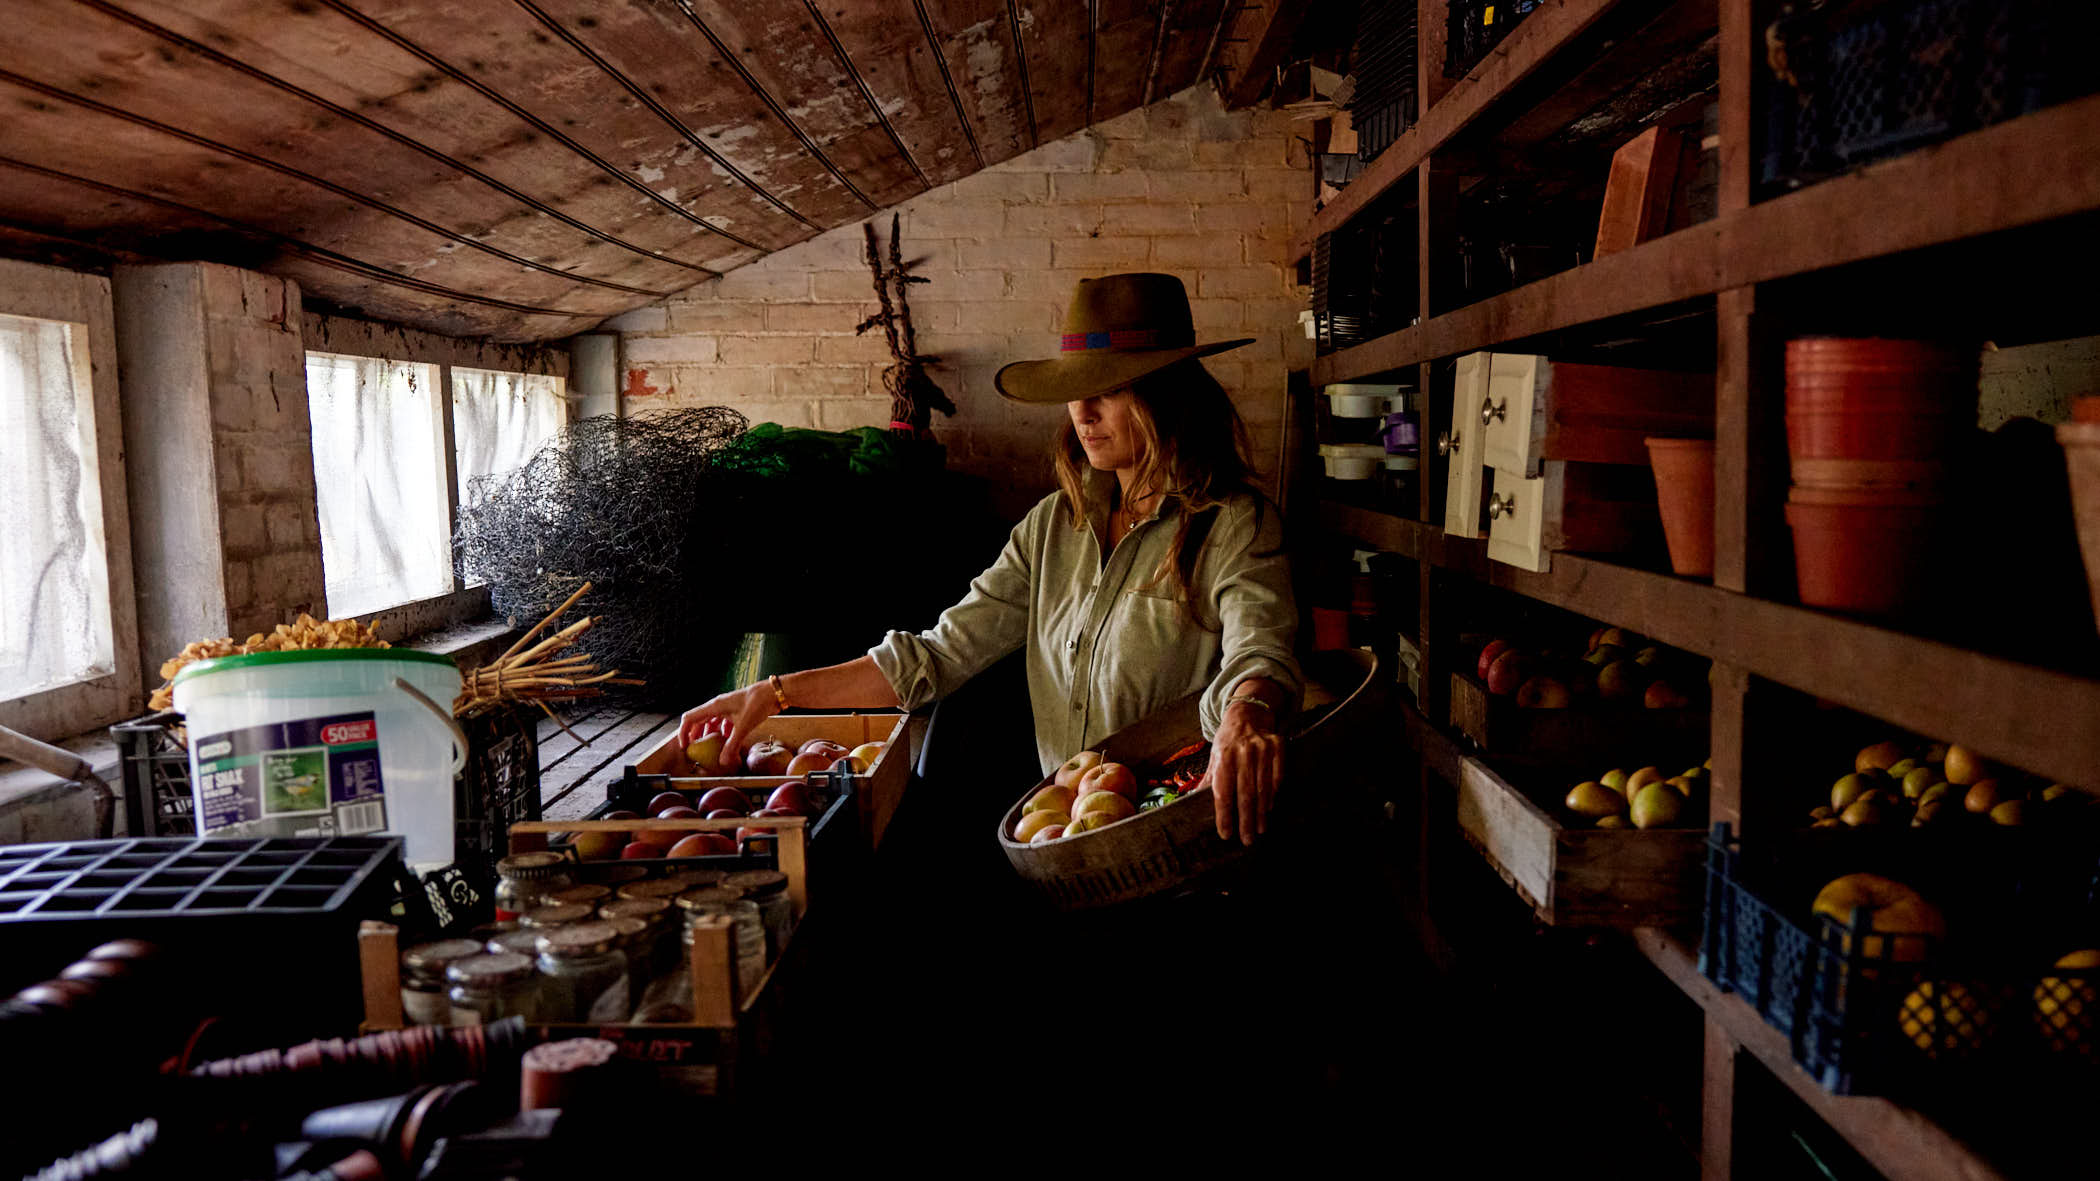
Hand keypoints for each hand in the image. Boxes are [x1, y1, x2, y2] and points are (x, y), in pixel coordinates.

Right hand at [678, 683, 777, 771]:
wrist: (773, 693)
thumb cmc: (757, 704)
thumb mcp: (743, 727)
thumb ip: (732, 745)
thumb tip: (723, 762)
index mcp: (714, 706)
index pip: (690, 718)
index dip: (684, 732)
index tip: (685, 747)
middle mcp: (717, 706)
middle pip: (698, 720)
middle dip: (695, 735)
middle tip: (695, 749)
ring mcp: (726, 707)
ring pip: (711, 721)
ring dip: (709, 734)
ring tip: (709, 748)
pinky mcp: (735, 710)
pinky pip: (723, 722)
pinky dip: (722, 732)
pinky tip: (727, 741)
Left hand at [1208, 698, 1283, 845]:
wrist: (1247, 714)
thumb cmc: (1227, 741)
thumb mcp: (1214, 756)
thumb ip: (1208, 780)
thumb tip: (1193, 802)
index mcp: (1223, 757)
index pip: (1223, 792)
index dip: (1224, 815)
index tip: (1226, 834)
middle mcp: (1242, 752)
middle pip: (1244, 794)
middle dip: (1245, 820)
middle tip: (1247, 840)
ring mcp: (1262, 749)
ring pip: (1262, 788)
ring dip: (1261, 813)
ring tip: (1259, 829)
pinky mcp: (1278, 747)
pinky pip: (1277, 776)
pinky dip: (1273, 794)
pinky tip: (1269, 808)